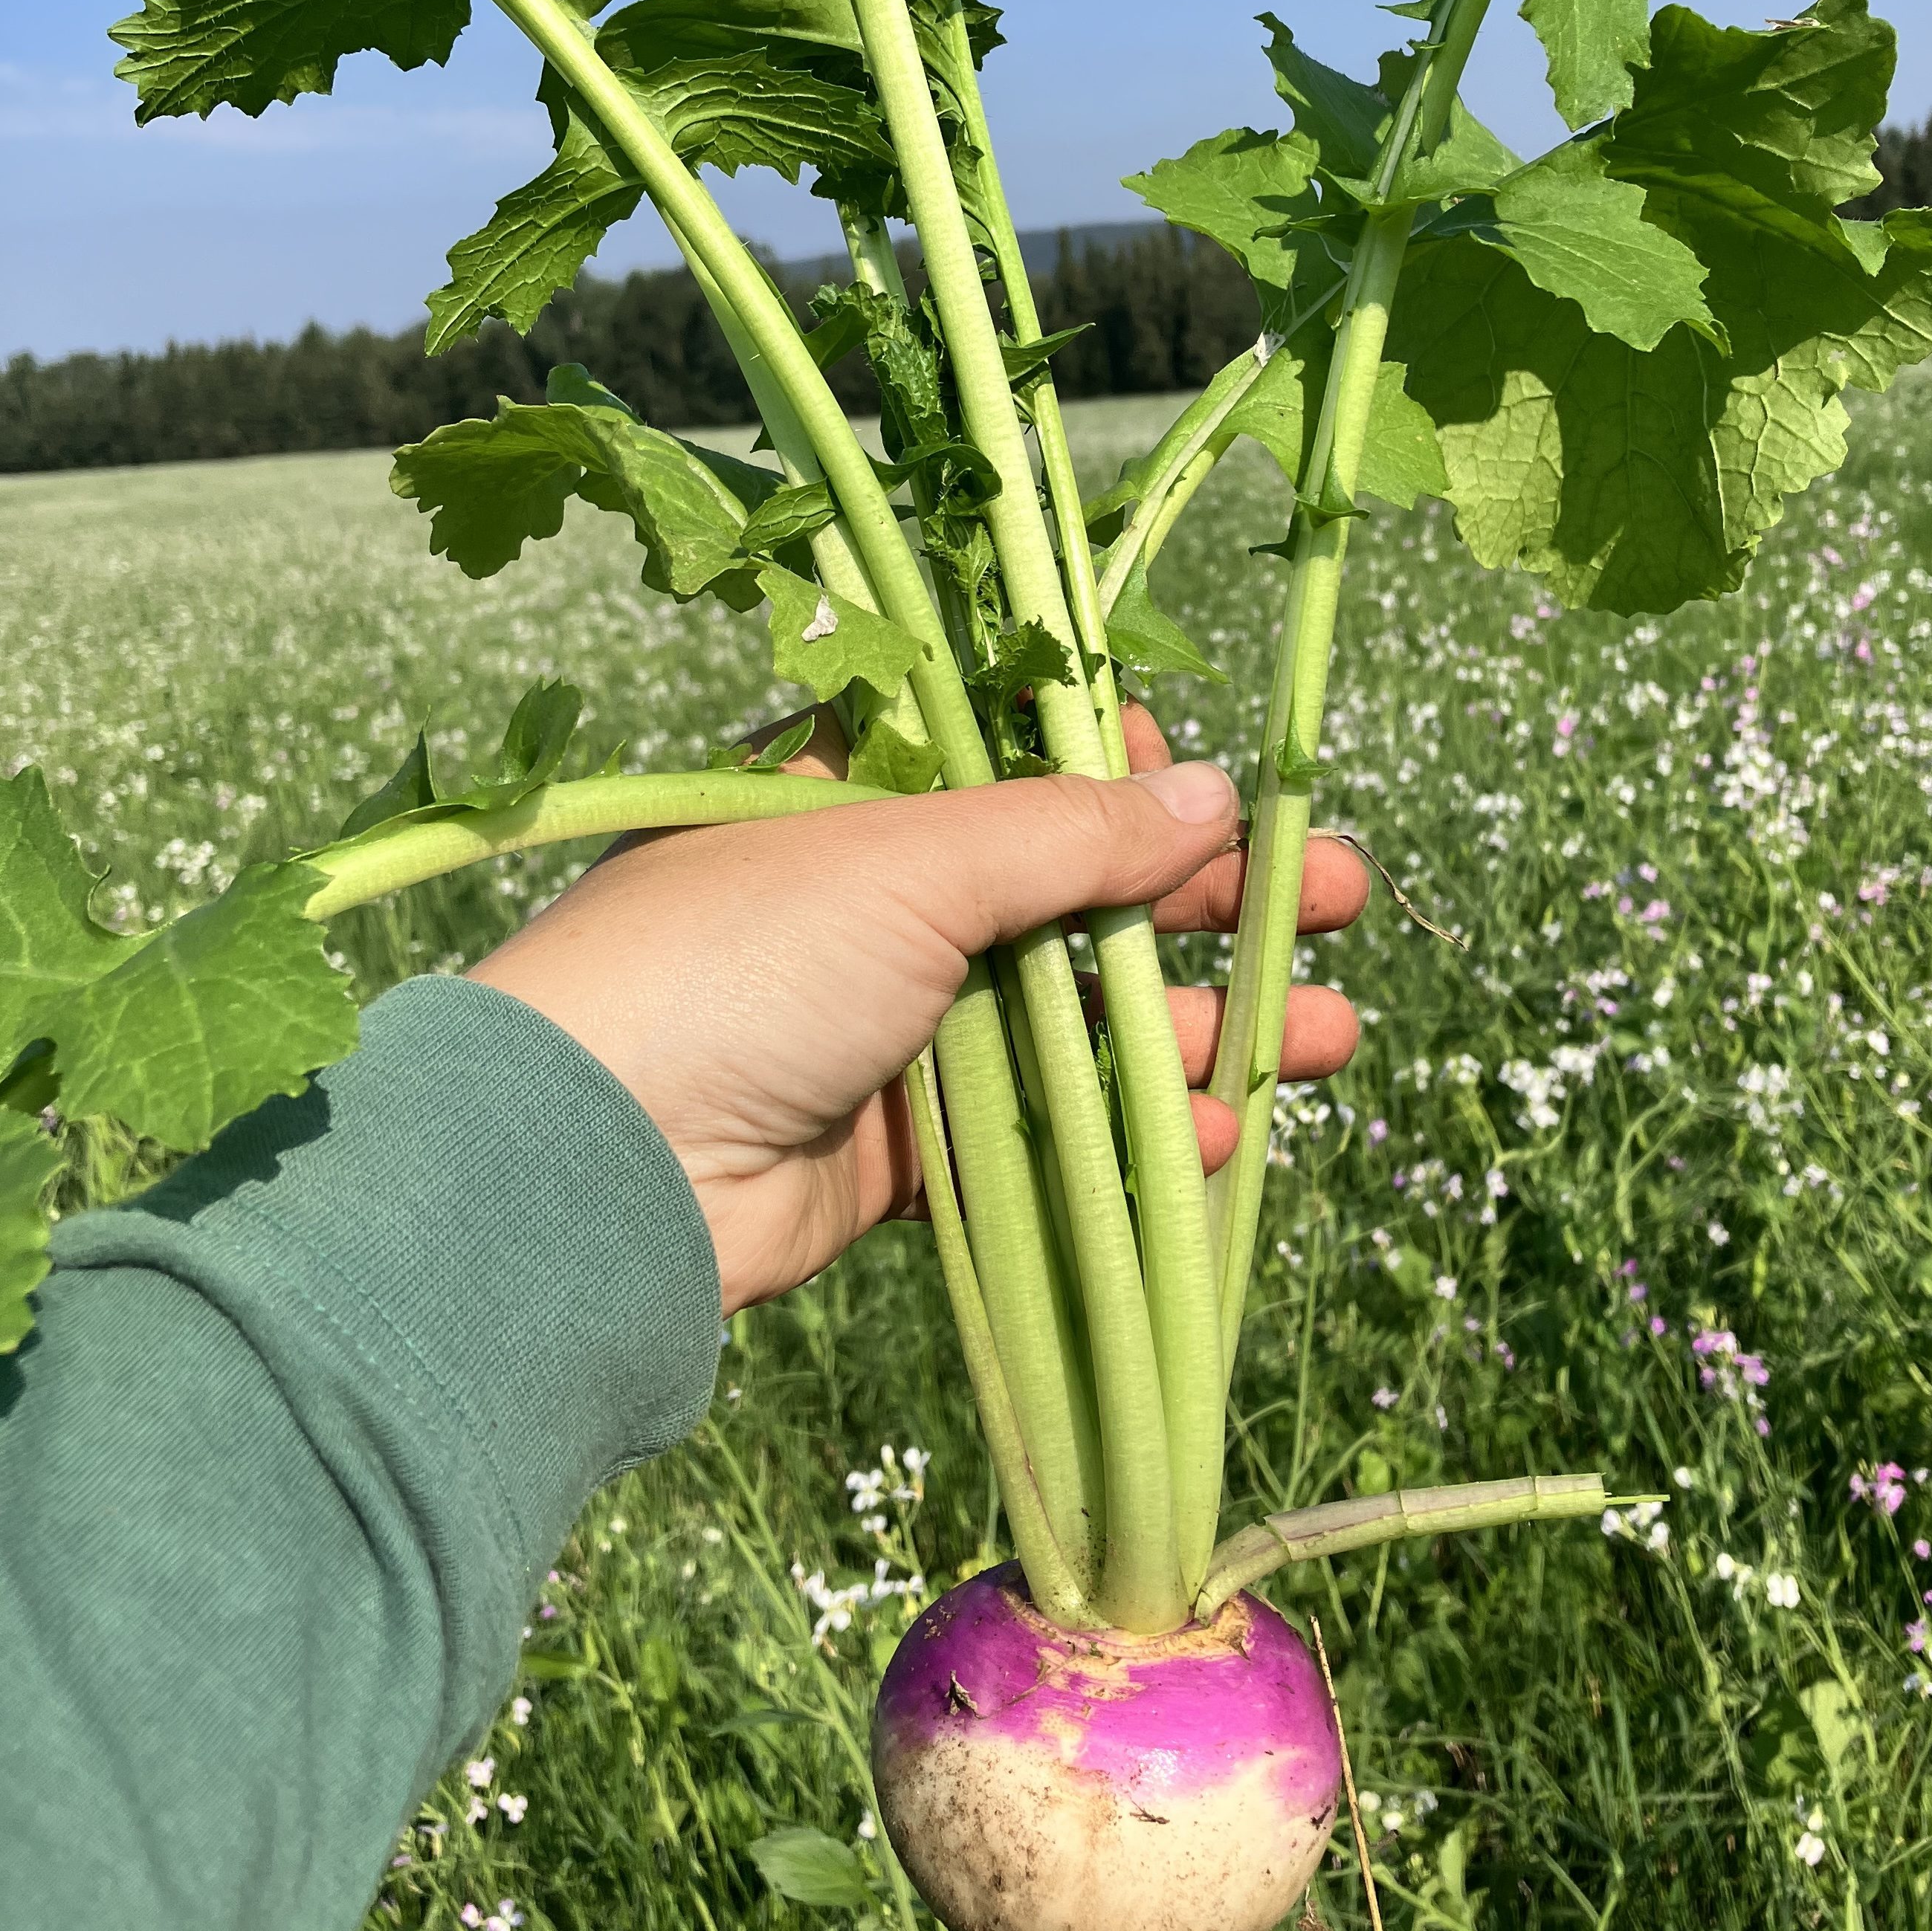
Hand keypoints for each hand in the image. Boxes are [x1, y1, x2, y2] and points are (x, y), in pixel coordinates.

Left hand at [469, 703, 1366, 1311]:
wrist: (597, 1168)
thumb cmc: (736, 960)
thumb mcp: (911, 859)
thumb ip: (1072, 834)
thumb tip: (1213, 790)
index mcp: (864, 794)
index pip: (1027, 762)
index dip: (1135, 774)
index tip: (1227, 791)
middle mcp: (883, 904)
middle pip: (1081, 894)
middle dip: (1211, 903)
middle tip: (1335, 902)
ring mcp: (897, 1029)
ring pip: (1080, 1021)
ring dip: (1202, 1026)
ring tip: (1331, 1036)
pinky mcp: (906, 1150)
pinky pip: (1046, 1134)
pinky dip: (1129, 1134)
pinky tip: (1216, 1132)